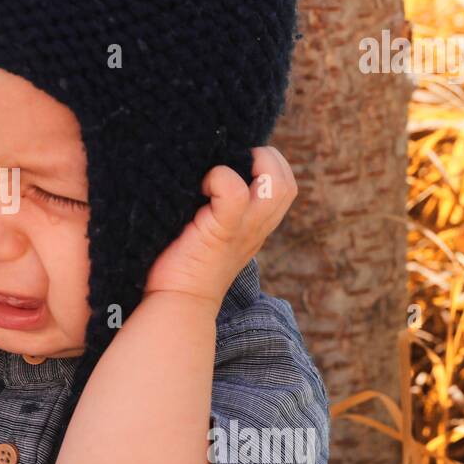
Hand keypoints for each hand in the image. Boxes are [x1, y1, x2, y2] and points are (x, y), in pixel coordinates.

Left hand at [143, 146, 297, 310]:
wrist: (177, 305)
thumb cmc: (183, 268)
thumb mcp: (210, 235)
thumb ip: (216, 211)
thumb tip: (199, 177)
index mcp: (255, 227)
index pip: (282, 187)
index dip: (267, 166)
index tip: (236, 163)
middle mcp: (256, 228)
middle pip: (287, 184)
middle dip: (266, 159)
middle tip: (232, 161)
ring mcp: (243, 230)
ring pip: (277, 185)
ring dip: (254, 164)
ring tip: (222, 170)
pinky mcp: (221, 231)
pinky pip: (235, 193)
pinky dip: (220, 178)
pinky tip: (201, 187)